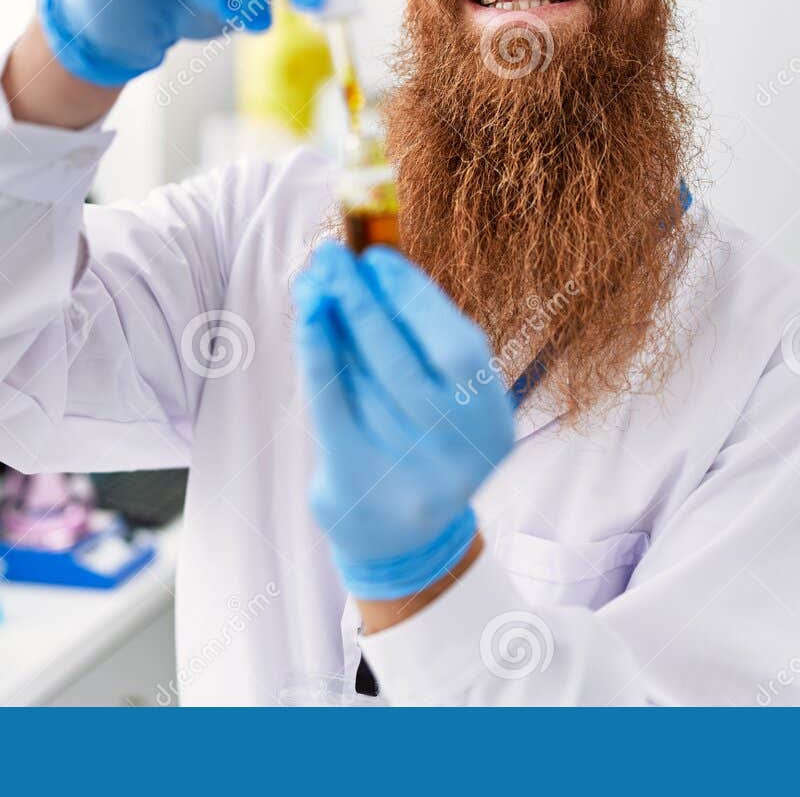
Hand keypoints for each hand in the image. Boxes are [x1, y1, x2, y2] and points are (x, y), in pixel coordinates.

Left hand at [292, 242, 514, 599]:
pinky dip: (316, 355)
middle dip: (365, 302)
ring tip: (315, 281)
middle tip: (333, 258)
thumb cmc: (415, 443)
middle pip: (405, 365)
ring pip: (364, 382)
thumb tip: (369, 263)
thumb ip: (413, 339)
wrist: (398, 542)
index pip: (459, 350)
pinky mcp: (357, 489)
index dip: (418, 300)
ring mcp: (409, 480)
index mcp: (492, 425)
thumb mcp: (435, 398)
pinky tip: (307, 318)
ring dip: (335, 320)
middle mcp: (460, 457)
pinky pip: (330, 409)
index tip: (379, 258)